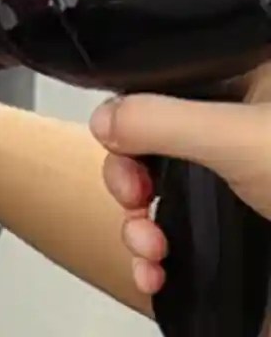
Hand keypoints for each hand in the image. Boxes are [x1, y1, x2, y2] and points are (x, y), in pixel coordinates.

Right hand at [91, 64, 270, 294]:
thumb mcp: (237, 140)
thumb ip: (159, 121)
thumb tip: (100, 119)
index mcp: (248, 74)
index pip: (162, 81)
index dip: (130, 120)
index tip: (124, 158)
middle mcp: (242, 116)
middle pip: (153, 139)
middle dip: (132, 185)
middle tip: (134, 208)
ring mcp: (243, 167)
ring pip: (165, 186)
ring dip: (140, 227)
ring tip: (149, 257)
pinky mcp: (245, 210)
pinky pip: (184, 222)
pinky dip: (161, 251)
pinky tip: (154, 273)